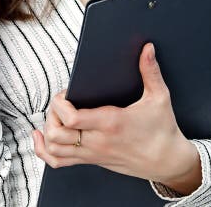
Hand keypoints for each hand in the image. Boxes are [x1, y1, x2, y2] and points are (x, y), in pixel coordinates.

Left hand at [32, 42, 198, 184]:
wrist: (168, 162)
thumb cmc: (163, 130)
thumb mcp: (160, 98)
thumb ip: (150, 71)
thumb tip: (147, 48)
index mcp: (110, 123)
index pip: (71, 119)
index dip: (61, 104)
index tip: (67, 93)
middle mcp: (97, 141)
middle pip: (57, 132)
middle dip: (52, 113)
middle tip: (62, 101)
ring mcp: (93, 154)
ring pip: (54, 148)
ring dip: (48, 129)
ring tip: (55, 115)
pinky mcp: (92, 161)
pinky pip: (59, 162)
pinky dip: (44, 150)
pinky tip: (42, 137)